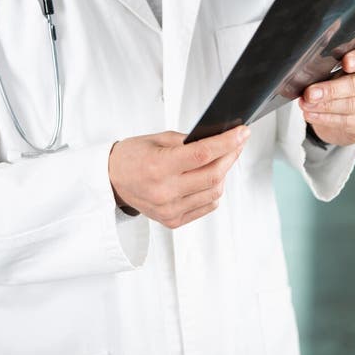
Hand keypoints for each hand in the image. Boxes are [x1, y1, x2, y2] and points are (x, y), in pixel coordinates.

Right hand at [108, 126, 250, 227]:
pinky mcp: (173, 221)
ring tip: (221, 159)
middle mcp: (165, 192)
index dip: (227, 143)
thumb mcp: (157, 139)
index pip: (203, 154)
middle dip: (231, 156)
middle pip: (213, 175)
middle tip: (237, 142)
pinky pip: (206, 205)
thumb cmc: (132, 156)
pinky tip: (208, 177)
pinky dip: (213, 190)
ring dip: (223, 173)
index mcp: (159, 167)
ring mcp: (170, 209)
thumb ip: (187, 141)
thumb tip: (218, 139)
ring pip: (214, 192)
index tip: (242, 133)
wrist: (112, 181)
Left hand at [299, 45, 354, 145]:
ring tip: (307, 105)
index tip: (345, 63)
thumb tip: (305, 74)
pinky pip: (348, 121)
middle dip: (331, 90)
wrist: (338, 113)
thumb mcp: (328, 71)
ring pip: (352, 105)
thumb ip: (323, 68)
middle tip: (310, 93)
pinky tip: (313, 115)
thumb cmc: (334, 84)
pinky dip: (327, 119)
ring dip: (326, 106)